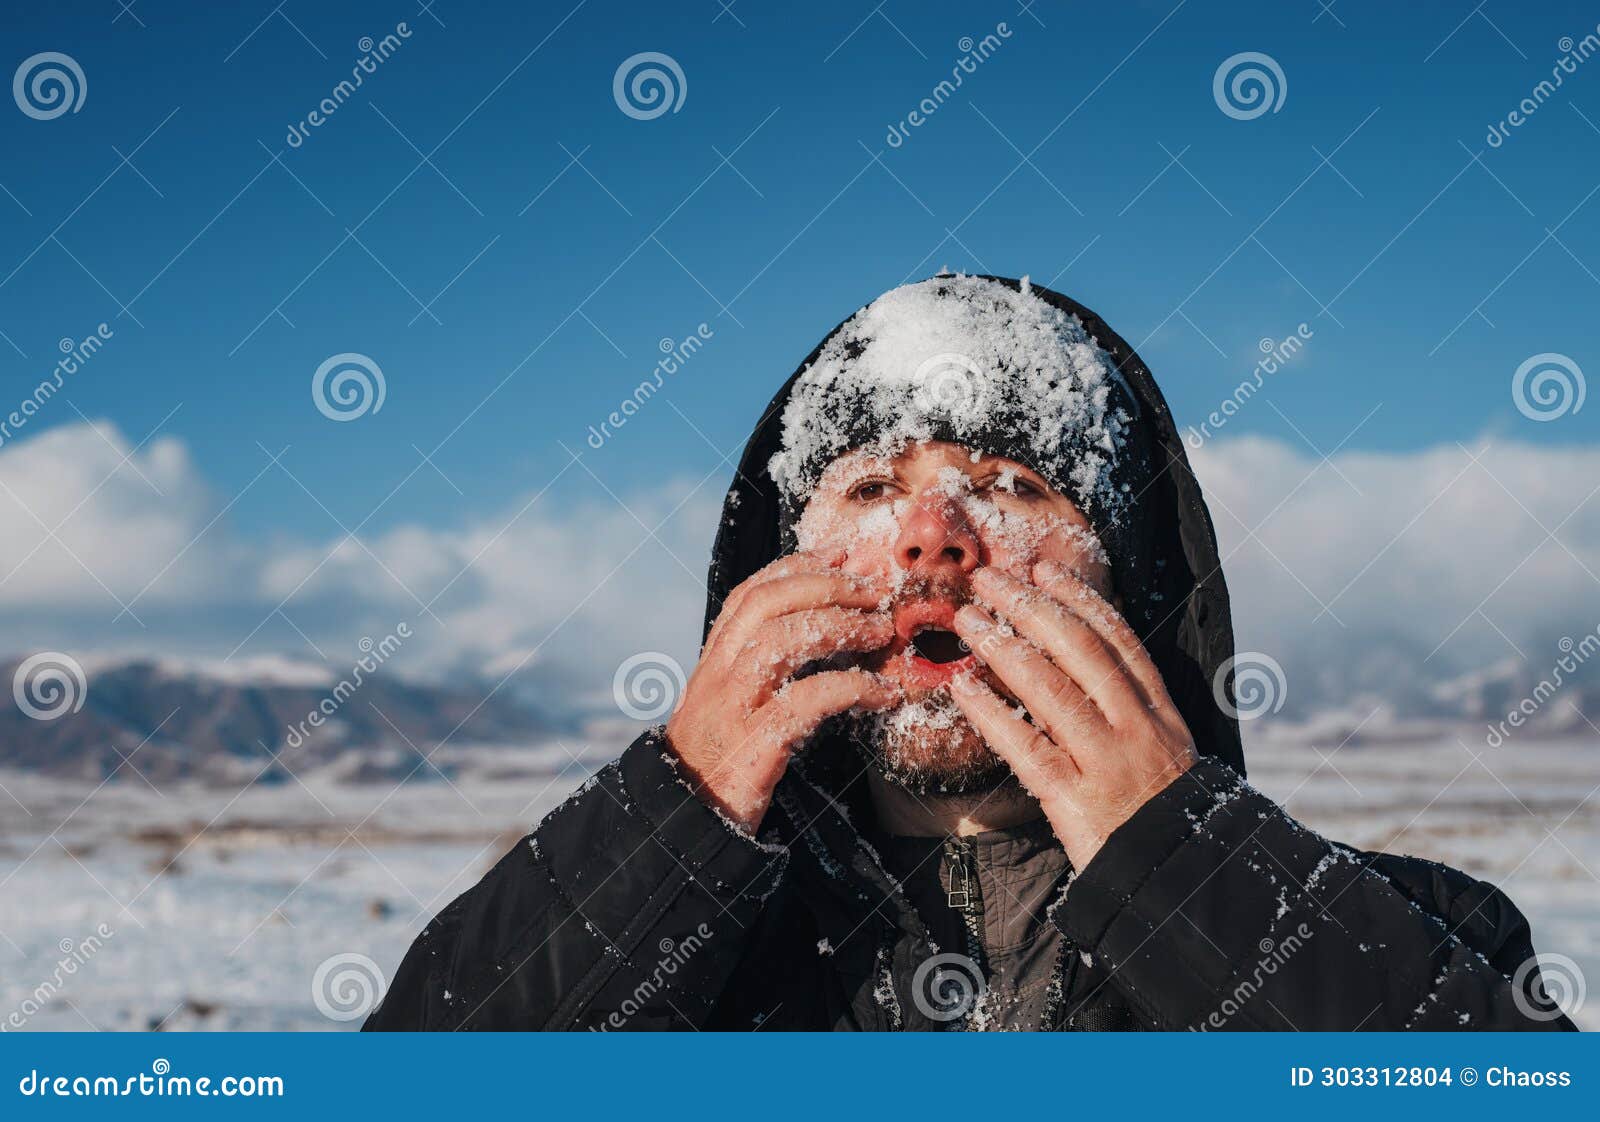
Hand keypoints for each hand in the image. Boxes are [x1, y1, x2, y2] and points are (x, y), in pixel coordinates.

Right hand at [665, 551, 901, 831]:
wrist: (686, 823)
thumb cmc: (721, 762)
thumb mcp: (730, 705)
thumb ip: (761, 670)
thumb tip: (820, 635)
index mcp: (714, 660)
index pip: (752, 593)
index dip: (798, 567)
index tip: (842, 558)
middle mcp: (718, 674)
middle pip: (769, 604)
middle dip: (828, 586)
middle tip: (875, 592)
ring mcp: (733, 707)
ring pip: (783, 640)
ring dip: (842, 626)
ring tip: (883, 632)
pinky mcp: (754, 745)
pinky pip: (807, 700)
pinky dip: (851, 687)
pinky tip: (882, 692)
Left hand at [949, 561, 1196, 867]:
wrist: (1180, 886)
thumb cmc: (1164, 823)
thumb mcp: (1162, 758)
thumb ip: (1126, 716)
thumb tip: (1072, 671)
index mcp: (1159, 715)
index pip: (1118, 640)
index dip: (1080, 599)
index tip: (1045, 568)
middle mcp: (1136, 729)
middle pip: (1080, 649)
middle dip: (1031, 606)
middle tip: (991, 577)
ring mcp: (1107, 762)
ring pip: (1050, 688)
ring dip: (1002, 645)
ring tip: (966, 618)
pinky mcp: (1076, 800)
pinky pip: (1026, 748)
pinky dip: (991, 714)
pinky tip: (963, 688)